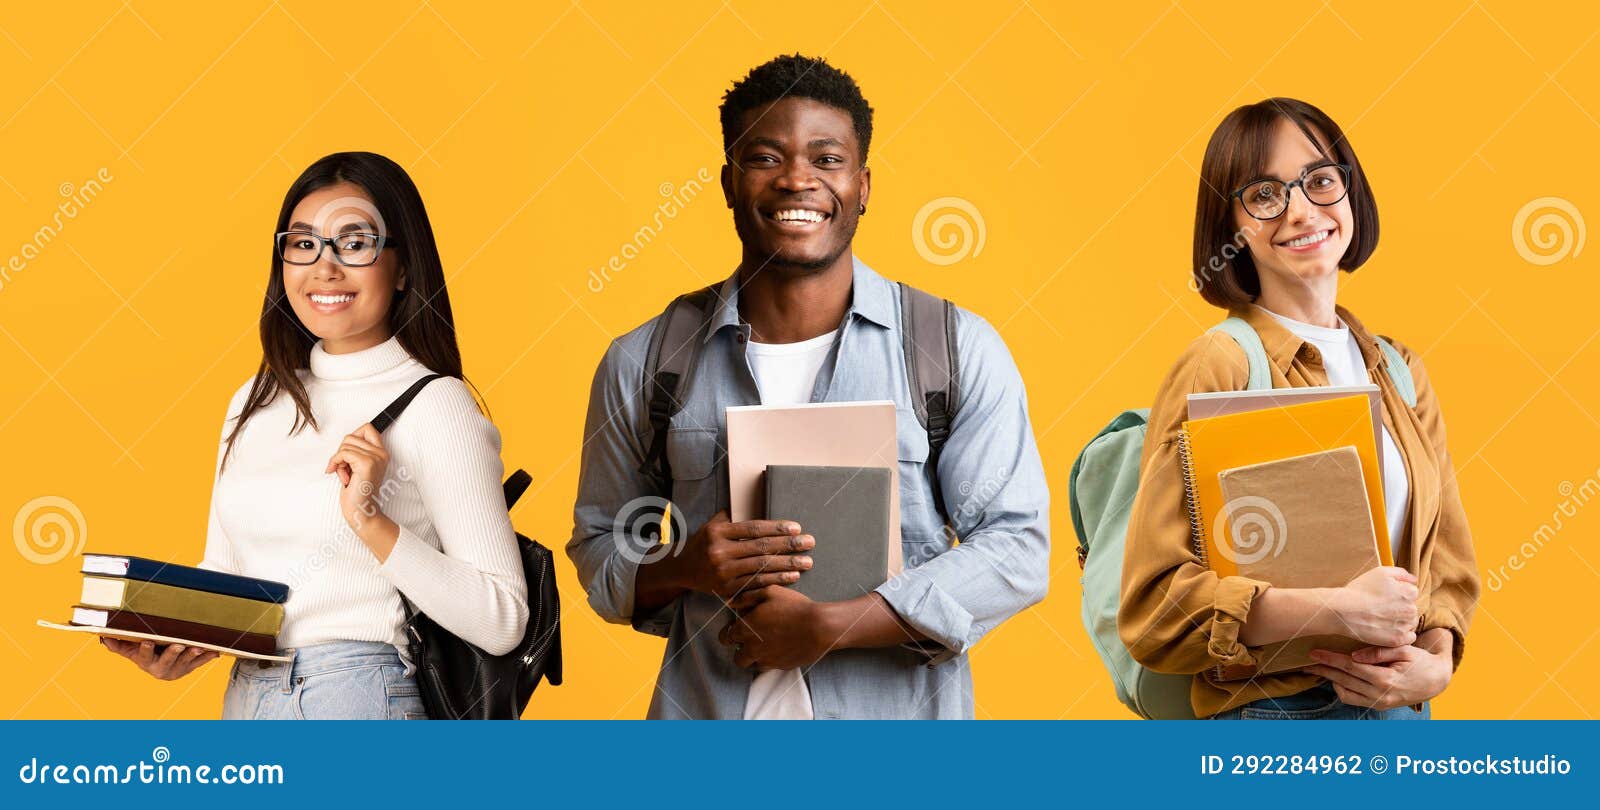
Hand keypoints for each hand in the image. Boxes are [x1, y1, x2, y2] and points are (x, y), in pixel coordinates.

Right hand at [101, 638, 217, 680]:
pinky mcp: (190, 667)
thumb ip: (118, 645)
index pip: (144, 656)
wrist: (160, 668)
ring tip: (198, 647)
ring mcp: (178, 669)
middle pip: (167, 661)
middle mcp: (162, 669)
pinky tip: (215, 651)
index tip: (147, 641)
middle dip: (173, 653)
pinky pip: (200, 663)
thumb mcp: (130, 651)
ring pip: (186, 662)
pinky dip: (207, 656)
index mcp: (146, 663)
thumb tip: (104, 636)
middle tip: (178, 645)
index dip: (146, 650)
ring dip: (192, 655)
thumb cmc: (145, 655)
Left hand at [325, 424, 391, 534]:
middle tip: (344, 469)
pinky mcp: (366, 463)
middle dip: (341, 452)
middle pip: (351, 436)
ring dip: (339, 460)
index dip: (353, 436)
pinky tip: (342, 477)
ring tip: (345, 475)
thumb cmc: (357, 492)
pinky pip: (343, 453)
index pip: (367, 428)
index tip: (347, 453)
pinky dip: (336, 464)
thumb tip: (345, 441)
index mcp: (381, 453)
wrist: (361, 511)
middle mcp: (381, 453)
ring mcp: (375, 457)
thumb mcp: (357, 467)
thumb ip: (356, 452)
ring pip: (346, 444)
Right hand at [662, 510, 813, 598]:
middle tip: (809, 542)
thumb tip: (755, 500)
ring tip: (807, 562)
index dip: (776, 528)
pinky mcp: (726, 590)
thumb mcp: (712, 524)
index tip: (796, 527)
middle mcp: (719, 553)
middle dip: (789, 545)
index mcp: (717, 532)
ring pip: (761, 568)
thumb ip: (732, 515)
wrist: (681, 570)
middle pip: (761, 548)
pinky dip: (776, 581)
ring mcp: (723, 574)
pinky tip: (793, 577)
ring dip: (787, 565)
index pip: (753, 529)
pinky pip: (756, 585)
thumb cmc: (703, 543)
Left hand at [720, 586, 836, 669]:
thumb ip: (747, 597)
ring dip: (754, 657)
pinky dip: (769, 660)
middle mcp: (752, 648)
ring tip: (763, 646)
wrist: (818, 627)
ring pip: (752, 665)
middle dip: (740, 650)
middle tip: (748, 641)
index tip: (735, 629)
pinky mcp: (780, 666)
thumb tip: (732, 602)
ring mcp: (766, 659)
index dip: (728, 633)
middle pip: (737, 657)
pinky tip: (778, 648)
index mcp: (746, 629)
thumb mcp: (770, 592)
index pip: (725, 637)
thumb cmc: (794, 607)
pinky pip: (768, 666)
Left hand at [1305, 628, 1453, 710]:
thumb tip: (1355, 656)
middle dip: (1323, 669)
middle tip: (1307, 660)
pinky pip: (1353, 700)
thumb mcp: (1404, 650)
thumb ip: (1380, 651)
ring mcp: (1378, 702)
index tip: (1313, 652)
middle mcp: (1379, 694)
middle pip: (1343, 680)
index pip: (1349, 667)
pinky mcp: (1378, 706)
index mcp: (1385, 678)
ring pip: (1345, 692)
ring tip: (1317, 668)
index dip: (1330, 659)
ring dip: (1330, 680)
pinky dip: (1342, 689)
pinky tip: (1336, 678)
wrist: (1436, 680)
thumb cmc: (1420, 660)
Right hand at [1326, 566, 1418, 646]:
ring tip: (1383, 619)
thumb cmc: (1360, 590)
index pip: (1411, 593)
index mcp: (1410, 592)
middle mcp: (1411, 609)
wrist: (1343, 611)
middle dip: (1400, 608)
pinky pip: (1409, 637)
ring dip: (1401, 621)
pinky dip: (1401, 634)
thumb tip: (1413, 580)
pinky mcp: (1398, 639)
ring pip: (1410, 623)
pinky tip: (1388, 629)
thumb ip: (1401, 573)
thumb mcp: (1380, 572)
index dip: (1398, 594)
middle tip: (1382, 608)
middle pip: (1411, 608)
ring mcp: (1405, 626)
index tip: (1386, 596)